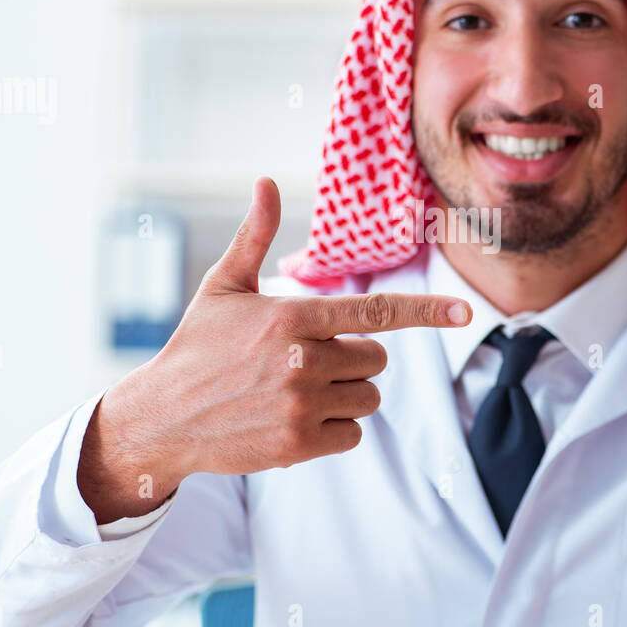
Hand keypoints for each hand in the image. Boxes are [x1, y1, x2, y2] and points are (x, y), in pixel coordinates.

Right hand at [78, 176, 472, 522]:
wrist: (161, 418)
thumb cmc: (196, 346)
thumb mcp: (222, 286)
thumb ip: (255, 236)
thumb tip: (266, 182)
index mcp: (291, 314)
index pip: (375, 310)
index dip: (426, 310)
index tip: (465, 311)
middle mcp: (302, 359)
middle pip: (377, 360)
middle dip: (353, 360)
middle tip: (307, 362)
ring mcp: (301, 405)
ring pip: (368, 398)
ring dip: (344, 395)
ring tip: (295, 391)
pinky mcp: (298, 444)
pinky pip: (352, 434)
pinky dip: (333, 429)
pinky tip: (293, 419)